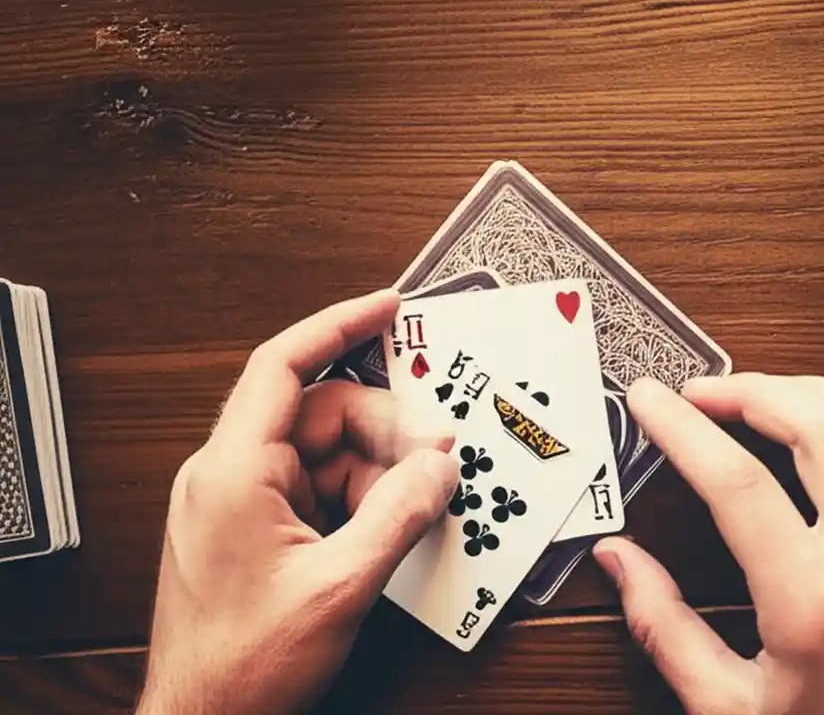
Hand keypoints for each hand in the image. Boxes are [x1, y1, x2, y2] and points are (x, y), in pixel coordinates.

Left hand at [138, 291, 458, 714]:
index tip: (388, 306)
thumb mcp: (340, 586)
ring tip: (421, 504)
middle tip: (439, 455)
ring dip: (382, 472)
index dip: (339, 325)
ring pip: (331, 454)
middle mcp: (233, 476)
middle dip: (389, 429)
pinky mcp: (262, 530)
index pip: (284, 367)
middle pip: (324, 414)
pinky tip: (393, 526)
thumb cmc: (242, 667)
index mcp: (233, 473)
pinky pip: (325, 490)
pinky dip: (366, 500)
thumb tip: (437, 467)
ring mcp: (246, 504)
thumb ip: (398, 516)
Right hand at [593, 374, 823, 713]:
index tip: (654, 402)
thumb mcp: (730, 712)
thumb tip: (620, 563)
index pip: (734, 480)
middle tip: (709, 392)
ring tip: (775, 394)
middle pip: (820, 426)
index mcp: (812, 603)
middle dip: (754, 390)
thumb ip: (666, 630)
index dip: (682, 428)